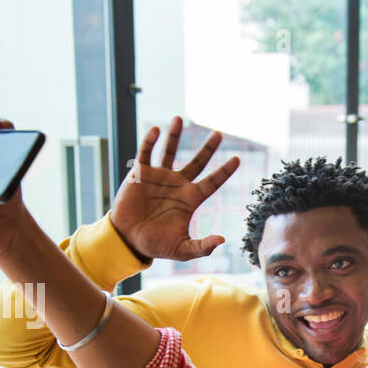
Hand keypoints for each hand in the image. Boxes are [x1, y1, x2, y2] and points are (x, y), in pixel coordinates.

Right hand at [109, 116, 240, 261]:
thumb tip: (222, 240)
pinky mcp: (140, 174)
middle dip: (208, 148)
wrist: (129, 240)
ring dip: (174, 136)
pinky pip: (146, 153)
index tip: (237, 158)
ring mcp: (159, 177)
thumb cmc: (157, 245)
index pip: (212, 182)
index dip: (224, 171)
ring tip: (179, 118)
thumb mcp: (182, 249)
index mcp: (190, 199)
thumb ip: (202, 246)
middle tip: (219, 133)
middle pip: (197, 162)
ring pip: (170, 151)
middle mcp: (177, 184)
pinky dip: (150, 141)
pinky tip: (155, 130)